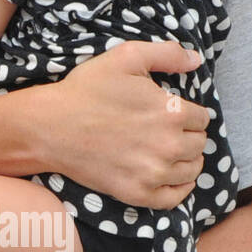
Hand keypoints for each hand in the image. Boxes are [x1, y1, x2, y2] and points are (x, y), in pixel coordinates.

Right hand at [44, 40, 209, 209]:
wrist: (49, 127)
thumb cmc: (85, 90)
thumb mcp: (124, 58)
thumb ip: (166, 53)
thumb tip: (196, 60)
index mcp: (172, 112)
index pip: (202, 118)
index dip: (186, 112)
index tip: (168, 112)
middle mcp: (169, 145)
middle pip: (199, 144)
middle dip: (186, 135)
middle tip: (163, 130)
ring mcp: (154, 173)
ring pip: (192, 170)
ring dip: (184, 159)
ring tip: (164, 150)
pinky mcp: (138, 193)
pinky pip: (175, 197)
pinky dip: (178, 188)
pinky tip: (168, 175)